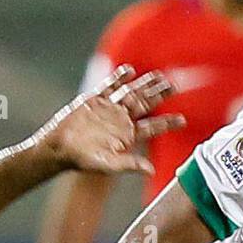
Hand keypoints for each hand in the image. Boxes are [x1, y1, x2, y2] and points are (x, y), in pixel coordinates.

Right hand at [36, 66, 184, 176]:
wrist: (59, 148)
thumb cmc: (83, 160)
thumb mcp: (109, 165)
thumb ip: (130, 164)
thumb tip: (150, 171)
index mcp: (127, 136)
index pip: (152, 127)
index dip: (167, 123)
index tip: (183, 120)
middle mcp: (120, 121)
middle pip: (145, 105)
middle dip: (160, 95)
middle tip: (175, 85)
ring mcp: (108, 109)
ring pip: (131, 92)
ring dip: (144, 84)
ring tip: (159, 76)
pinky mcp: (94, 100)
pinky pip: (109, 86)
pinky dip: (119, 78)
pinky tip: (130, 71)